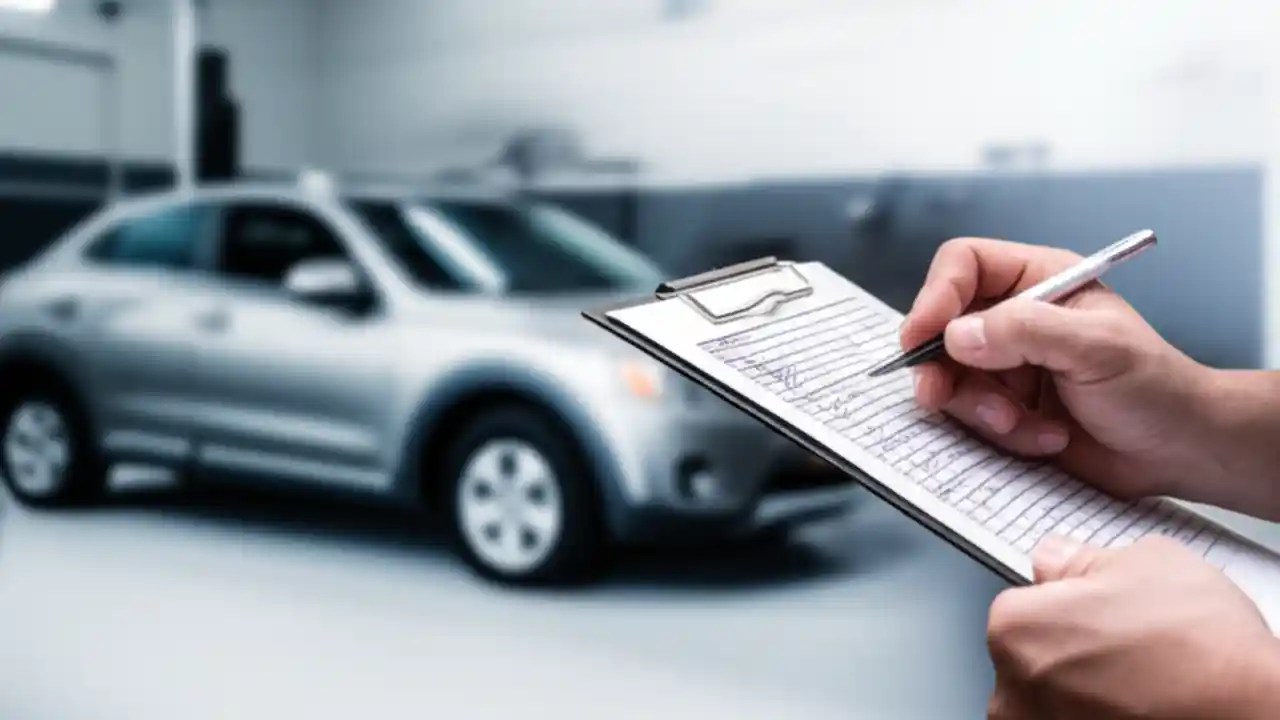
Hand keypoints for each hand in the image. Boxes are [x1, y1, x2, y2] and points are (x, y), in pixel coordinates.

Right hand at [901, 237, 1218, 500]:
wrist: (1178, 451)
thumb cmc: (1154, 387)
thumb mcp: (1095, 348)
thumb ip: (1026, 331)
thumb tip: (957, 335)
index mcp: (1038, 281)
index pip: (963, 266)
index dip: (935, 297)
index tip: (921, 337)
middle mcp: (1014, 318)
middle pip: (941, 327)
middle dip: (943, 368)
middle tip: (939, 395)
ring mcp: (1005, 366)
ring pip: (949, 379)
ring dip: (980, 409)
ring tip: (1023, 424)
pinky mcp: (1004, 409)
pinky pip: (969, 419)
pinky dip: (1001, 434)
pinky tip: (1045, 438)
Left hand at [988, 535, 1279, 718]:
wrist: (1255, 716)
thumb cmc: (1203, 648)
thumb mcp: (1145, 561)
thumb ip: (1081, 559)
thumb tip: (1056, 559)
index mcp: (1015, 629)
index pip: (1021, 607)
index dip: (1065, 605)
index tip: (1096, 611)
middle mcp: (1013, 690)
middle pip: (1030, 659)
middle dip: (1070, 652)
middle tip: (1125, 648)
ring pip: (1051, 701)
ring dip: (1082, 693)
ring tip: (1139, 685)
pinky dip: (1098, 718)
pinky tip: (1141, 709)